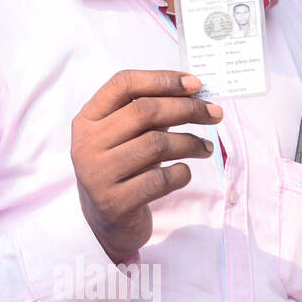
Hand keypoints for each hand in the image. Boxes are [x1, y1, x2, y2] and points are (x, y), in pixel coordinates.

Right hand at [71, 70, 222, 262]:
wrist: (105, 223)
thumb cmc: (123, 169)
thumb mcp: (125, 137)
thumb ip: (150, 114)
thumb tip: (196, 92)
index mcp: (87, 120)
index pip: (122, 84)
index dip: (162, 78)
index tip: (196, 84)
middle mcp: (86, 144)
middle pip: (144, 111)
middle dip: (188, 108)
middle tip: (215, 113)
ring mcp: (97, 174)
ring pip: (156, 144)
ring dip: (191, 142)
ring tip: (206, 148)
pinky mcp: (114, 203)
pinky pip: (161, 179)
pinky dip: (181, 173)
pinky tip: (183, 173)